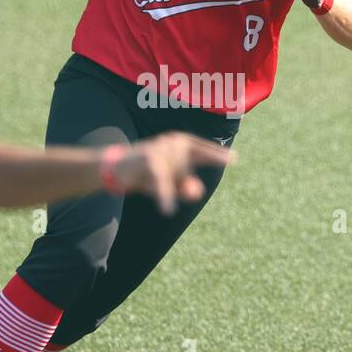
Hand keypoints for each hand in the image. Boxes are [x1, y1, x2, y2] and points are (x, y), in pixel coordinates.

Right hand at [111, 133, 234, 214]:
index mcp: (181, 143)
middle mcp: (173, 142)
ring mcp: (162, 149)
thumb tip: (197, 192)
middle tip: (220, 163)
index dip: (217, 154)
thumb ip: (184, 187)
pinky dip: (164, 196)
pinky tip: (167, 209)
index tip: (234, 159)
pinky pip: (162, 182)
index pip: (203, 148)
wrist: (116, 169)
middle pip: (194, 159)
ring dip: (168, 190)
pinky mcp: (150, 160)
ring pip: (178, 175)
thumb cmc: (147, 173)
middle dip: (202, 165)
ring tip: (162, 202)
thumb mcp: (169, 182)